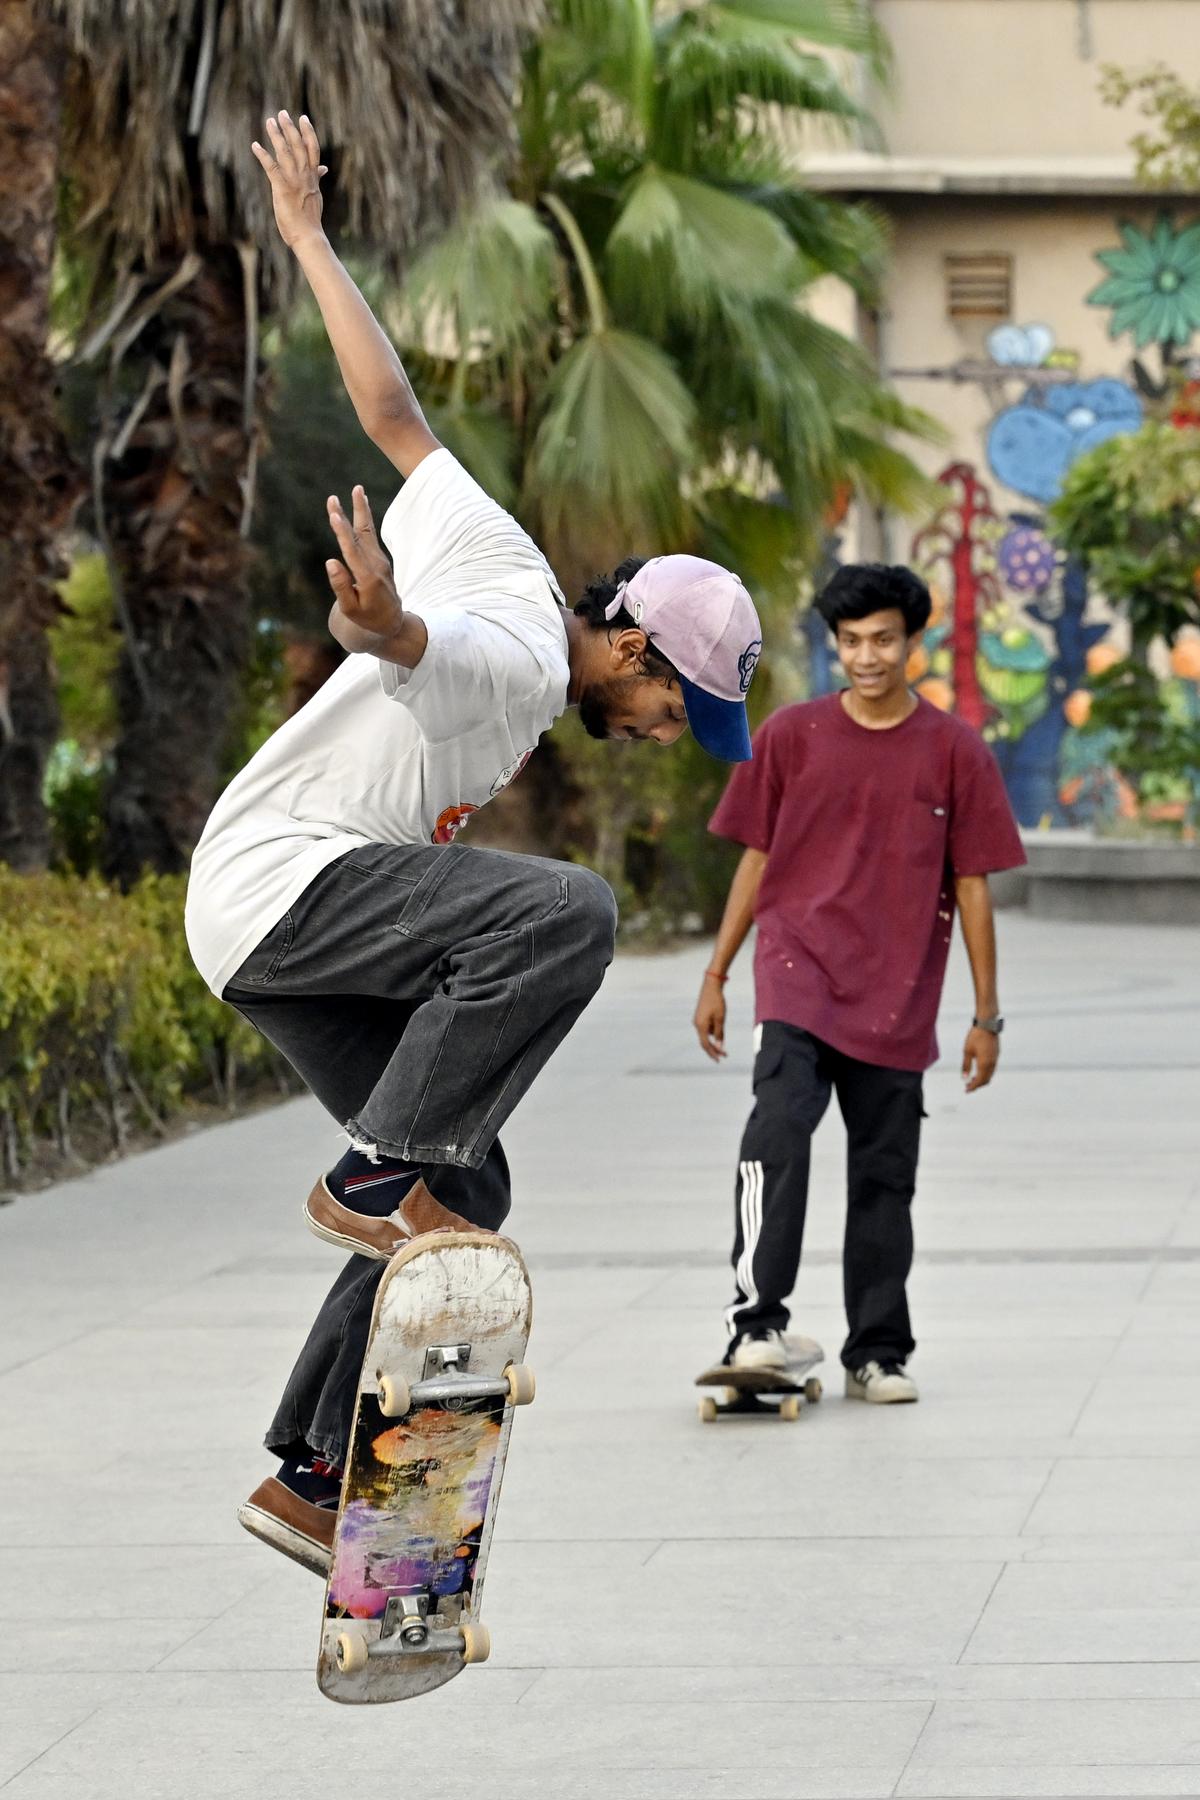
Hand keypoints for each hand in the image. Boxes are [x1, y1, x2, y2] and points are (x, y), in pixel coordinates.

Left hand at [251, 110, 326, 249]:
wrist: (308, 235)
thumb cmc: (311, 220)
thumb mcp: (316, 195)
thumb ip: (317, 179)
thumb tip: (324, 169)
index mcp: (312, 177)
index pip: (312, 149)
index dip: (308, 132)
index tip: (303, 118)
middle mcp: (304, 175)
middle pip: (298, 145)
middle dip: (290, 128)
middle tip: (282, 113)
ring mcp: (293, 181)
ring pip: (285, 152)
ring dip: (277, 135)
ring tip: (270, 121)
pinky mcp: (281, 188)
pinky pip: (271, 167)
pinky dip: (262, 155)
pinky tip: (255, 145)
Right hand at [325, 486, 404, 652]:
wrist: (392, 622)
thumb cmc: (367, 618)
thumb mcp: (351, 609)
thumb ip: (341, 586)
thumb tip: (330, 561)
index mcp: (367, 579)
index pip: (352, 551)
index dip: (342, 532)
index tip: (333, 515)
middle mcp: (376, 566)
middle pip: (361, 535)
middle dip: (348, 514)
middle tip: (334, 497)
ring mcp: (380, 561)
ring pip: (368, 531)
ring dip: (361, 510)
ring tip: (357, 489)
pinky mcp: (380, 559)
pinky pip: (370, 535)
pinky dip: (365, 518)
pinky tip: (362, 504)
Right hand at [694, 976, 727, 1061]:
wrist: (711, 986)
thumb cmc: (717, 1002)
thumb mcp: (721, 1019)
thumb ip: (719, 1033)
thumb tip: (719, 1046)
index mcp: (701, 1026)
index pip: (706, 1044)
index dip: (713, 1053)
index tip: (720, 1059)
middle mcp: (696, 1024)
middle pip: (705, 1041)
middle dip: (714, 1048)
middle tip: (725, 1055)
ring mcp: (697, 1020)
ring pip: (707, 1033)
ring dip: (716, 1034)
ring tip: (723, 1019)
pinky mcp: (700, 1016)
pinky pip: (707, 1027)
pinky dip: (714, 1028)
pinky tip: (719, 1017)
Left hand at [961, 1025, 998, 1092]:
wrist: (987, 1024)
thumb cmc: (975, 1036)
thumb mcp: (967, 1051)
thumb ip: (966, 1065)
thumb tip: (964, 1078)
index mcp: (984, 1063)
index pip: (980, 1081)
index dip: (973, 1087)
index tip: (966, 1090)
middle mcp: (992, 1063)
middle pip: (986, 1080)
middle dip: (977, 1085)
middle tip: (967, 1086)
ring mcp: (996, 1059)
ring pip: (990, 1075)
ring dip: (982, 1079)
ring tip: (972, 1079)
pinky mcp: (997, 1054)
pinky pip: (992, 1069)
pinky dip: (986, 1073)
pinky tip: (979, 1071)